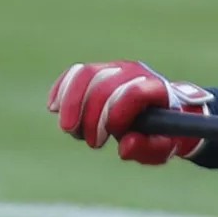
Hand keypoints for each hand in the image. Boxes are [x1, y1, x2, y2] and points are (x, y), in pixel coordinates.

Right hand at [48, 61, 212, 163]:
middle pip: (104, 84)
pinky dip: (62, 90)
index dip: (116, 114)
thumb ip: (148, 148)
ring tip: (71, 129)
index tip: (110, 137)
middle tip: (92, 143)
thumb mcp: (163, 148)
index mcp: (158, 90)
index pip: (133, 93)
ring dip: (71, 104)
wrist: (164, 115)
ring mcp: (117, 68)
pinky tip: (53, 108)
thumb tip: (125, 145)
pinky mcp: (100, 70)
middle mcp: (137, 73)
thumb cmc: (163, 134)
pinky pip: (75, 73)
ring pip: (86, 74)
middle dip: (91, 116)